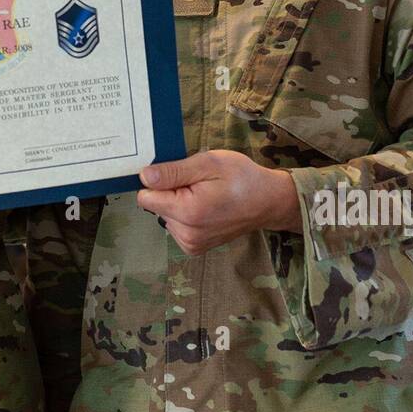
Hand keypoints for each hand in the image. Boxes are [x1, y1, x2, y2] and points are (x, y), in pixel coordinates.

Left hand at [137, 150, 300, 255]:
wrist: (268, 201)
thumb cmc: (241, 177)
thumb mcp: (208, 163)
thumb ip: (173, 171)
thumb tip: (144, 177)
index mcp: (188, 212)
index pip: (146, 196)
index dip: (159, 181)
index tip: (179, 175)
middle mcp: (186, 234)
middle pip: (155, 206)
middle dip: (171, 193)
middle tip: (198, 184)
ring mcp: (191, 244)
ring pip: (164, 216)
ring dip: (179, 204)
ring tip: (205, 195)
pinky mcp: (195, 248)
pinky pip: (176, 226)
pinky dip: (186, 216)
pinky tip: (206, 208)